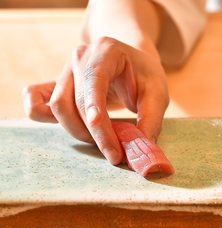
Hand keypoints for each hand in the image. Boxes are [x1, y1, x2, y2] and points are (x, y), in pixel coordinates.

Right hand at [22, 37, 168, 164]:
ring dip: (76, 130)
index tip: (113, 150)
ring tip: (100, 140)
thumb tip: (140, 153)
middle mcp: (80, 57)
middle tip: (114, 152)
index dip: (100, 121)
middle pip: (73, 102)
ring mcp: (66, 69)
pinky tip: (61, 124)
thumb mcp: (157, 94)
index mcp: (106, 51)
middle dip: (92, 134)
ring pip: (58, 106)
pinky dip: (39, 112)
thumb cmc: (144, 75)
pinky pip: (35, 97)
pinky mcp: (59, 83)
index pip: (94, 86)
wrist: (132, 61)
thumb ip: (150, 121)